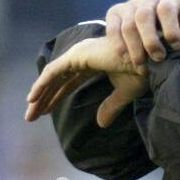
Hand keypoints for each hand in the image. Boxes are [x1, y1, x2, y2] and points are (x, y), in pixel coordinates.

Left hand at [25, 35, 148, 126]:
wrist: (149, 60)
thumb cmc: (143, 71)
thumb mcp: (125, 93)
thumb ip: (110, 106)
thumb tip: (100, 124)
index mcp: (95, 62)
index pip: (69, 82)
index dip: (57, 97)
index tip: (45, 112)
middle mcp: (84, 56)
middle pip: (58, 80)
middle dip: (45, 98)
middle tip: (32, 116)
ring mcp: (79, 54)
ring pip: (52, 77)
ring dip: (39, 95)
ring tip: (30, 113)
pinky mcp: (76, 56)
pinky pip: (53, 73)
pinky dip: (41, 85)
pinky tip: (32, 99)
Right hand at [106, 0, 179, 64]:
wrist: (149, 27)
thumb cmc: (172, 31)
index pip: (167, 8)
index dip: (171, 30)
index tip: (177, 47)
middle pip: (144, 16)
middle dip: (151, 40)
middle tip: (159, 59)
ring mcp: (130, 3)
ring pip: (128, 25)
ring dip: (135, 48)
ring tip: (143, 66)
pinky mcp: (114, 11)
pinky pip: (113, 28)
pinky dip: (119, 45)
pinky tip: (127, 59)